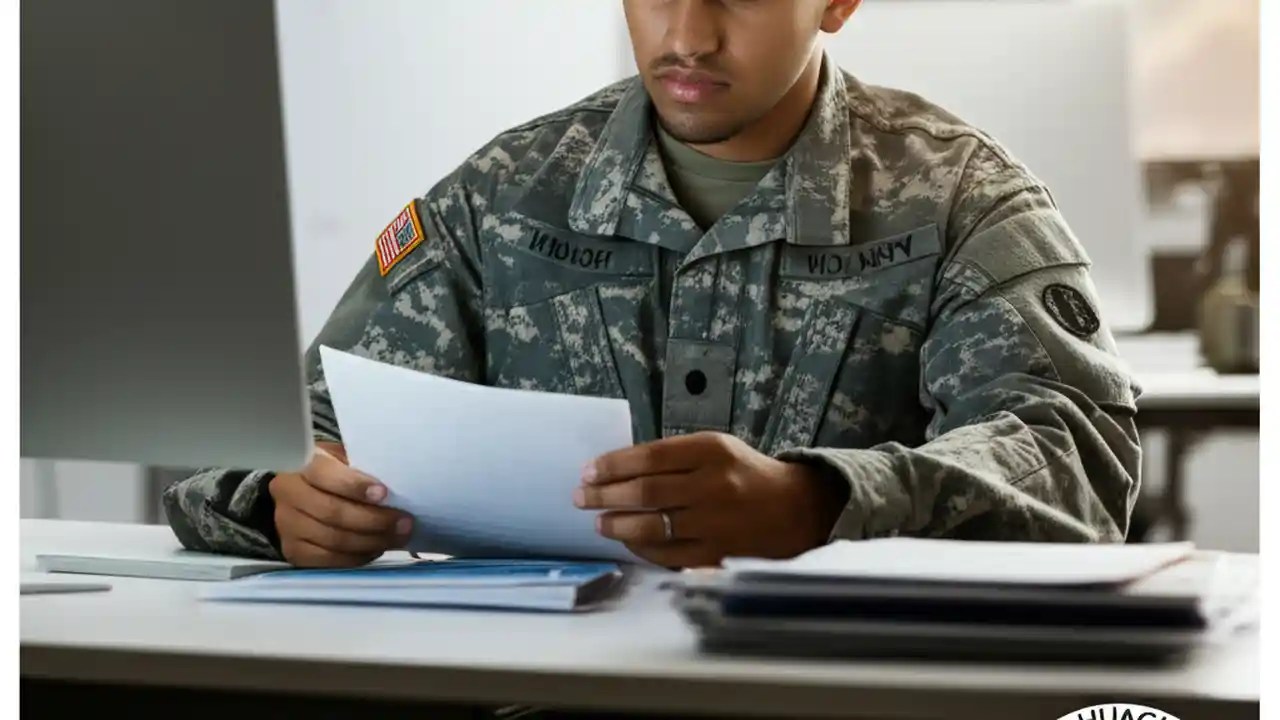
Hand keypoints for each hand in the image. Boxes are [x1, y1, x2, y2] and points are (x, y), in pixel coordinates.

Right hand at [268, 442, 413, 566]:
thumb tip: (396, 483)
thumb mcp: (341, 460)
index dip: (355, 486)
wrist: (296, 499)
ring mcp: (288, 527)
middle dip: (374, 520)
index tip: (384, 493)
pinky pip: (330, 560)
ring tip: (398, 537)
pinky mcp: (293, 552)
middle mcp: (289, 496)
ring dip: (372, 541)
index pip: (325, 475)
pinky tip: (377, 549)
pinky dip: (358, 557)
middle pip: (333, 513)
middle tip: (405, 522)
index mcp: (302, 466)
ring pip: (334, 540)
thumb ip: (360, 468)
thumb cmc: (330, 475)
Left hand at [574, 432, 848, 567]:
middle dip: (605, 495)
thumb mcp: (716, 448)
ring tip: (599, 522)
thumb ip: (673, 456)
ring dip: (617, 525)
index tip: (588, 471)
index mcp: (713, 451)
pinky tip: (627, 541)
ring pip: (653, 526)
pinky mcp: (717, 553)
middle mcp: (714, 486)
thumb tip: (617, 470)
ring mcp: (716, 523)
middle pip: (646, 492)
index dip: (613, 465)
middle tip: (582, 497)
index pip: (650, 457)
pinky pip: (668, 554)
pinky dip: (641, 548)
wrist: (795, 509)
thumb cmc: (744, 473)